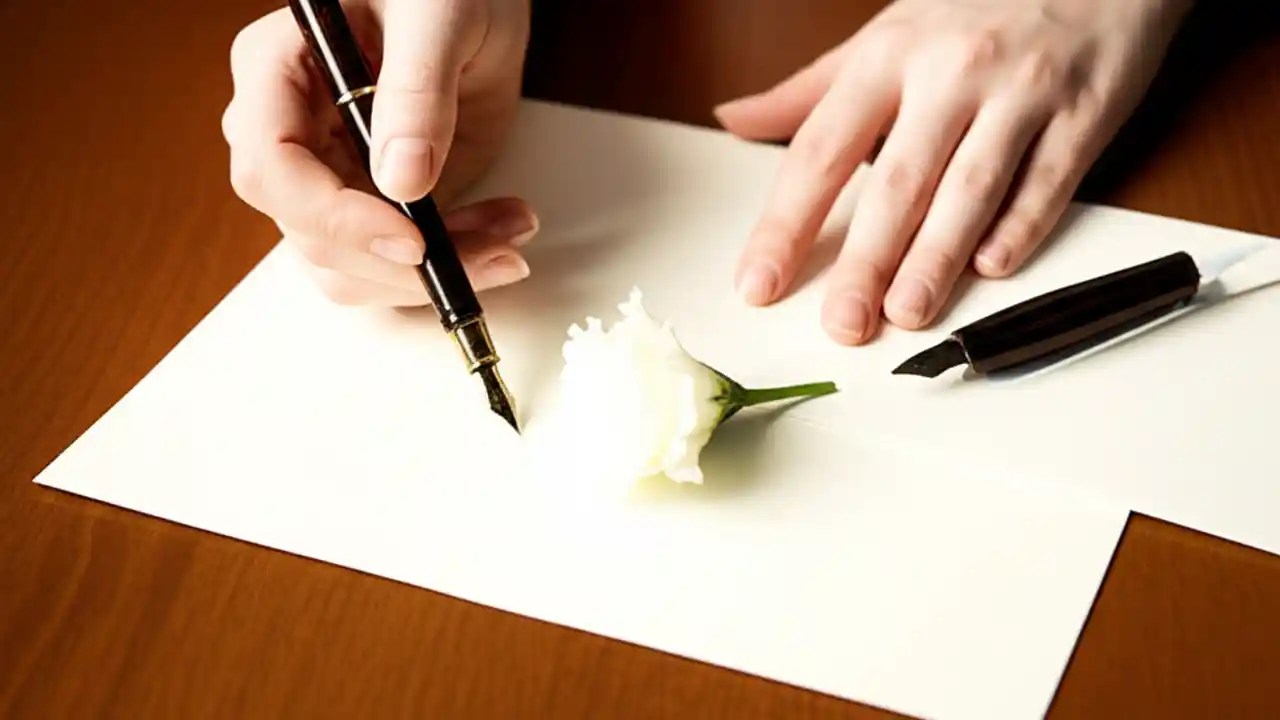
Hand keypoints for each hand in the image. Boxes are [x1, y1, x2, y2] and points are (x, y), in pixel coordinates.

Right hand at [221, 0, 535, 305]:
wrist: (480, 2)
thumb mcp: (437, 17)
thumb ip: (418, 90)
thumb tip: (402, 180)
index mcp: (276, 69)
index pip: (272, 164)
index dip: (333, 215)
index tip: (409, 240)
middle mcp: (292, 130)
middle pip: (312, 232)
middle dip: (402, 262)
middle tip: (491, 254)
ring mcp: (332, 171)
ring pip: (352, 264)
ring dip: (433, 272)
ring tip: (509, 238)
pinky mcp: (375, 200)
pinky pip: (392, 259)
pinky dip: (449, 263)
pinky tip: (500, 232)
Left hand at [716, 0, 1194, 343]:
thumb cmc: (976, 6)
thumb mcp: (884, 34)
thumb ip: (809, 90)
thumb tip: (732, 119)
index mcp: (889, 55)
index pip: (821, 150)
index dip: (786, 223)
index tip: (759, 282)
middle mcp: (952, 72)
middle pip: (898, 181)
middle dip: (866, 259)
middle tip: (843, 323)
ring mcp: (1022, 90)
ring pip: (972, 187)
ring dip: (938, 257)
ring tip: (907, 312)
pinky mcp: (1086, 109)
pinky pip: (1050, 178)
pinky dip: (1022, 224)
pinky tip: (993, 269)